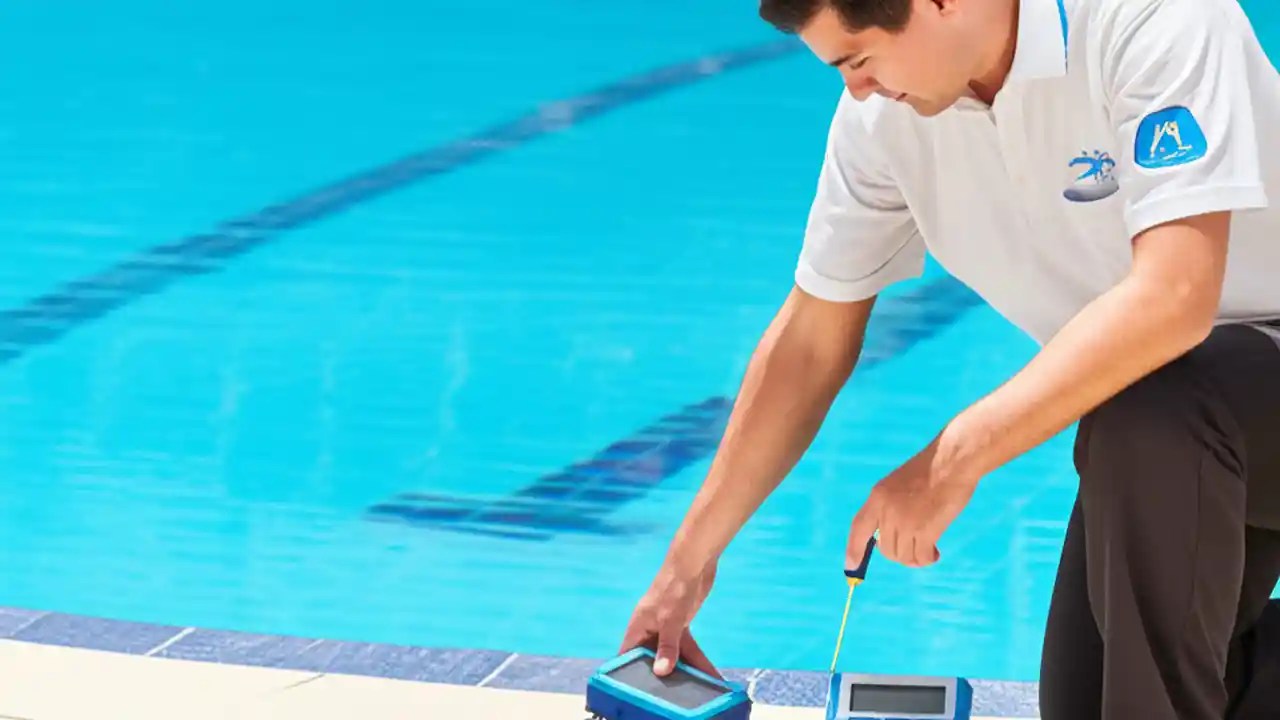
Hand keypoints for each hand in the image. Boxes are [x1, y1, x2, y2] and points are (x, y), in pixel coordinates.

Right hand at [619, 562, 722, 678]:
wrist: (695, 562)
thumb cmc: (675, 586)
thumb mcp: (671, 620)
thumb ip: (667, 646)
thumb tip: (662, 671)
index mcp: (638, 626)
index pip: (628, 654)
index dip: (629, 672)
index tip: (638, 689)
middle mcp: (649, 628)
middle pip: (652, 657)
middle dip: (662, 675)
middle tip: (672, 695)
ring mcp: (666, 625)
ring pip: (673, 653)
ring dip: (685, 669)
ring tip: (698, 689)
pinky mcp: (682, 623)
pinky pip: (687, 647)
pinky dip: (697, 659)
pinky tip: (709, 672)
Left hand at [846, 440, 978, 567]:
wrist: (952, 461)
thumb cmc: (932, 471)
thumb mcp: (899, 484)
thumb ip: (891, 507)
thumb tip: (890, 538)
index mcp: (877, 496)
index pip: (859, 528)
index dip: (853, 549)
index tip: (851, 566)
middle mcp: (886, 511)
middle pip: (885, 548)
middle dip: (900, 553)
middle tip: (916, 547)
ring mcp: (904, 521)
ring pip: (902, 556)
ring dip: (915, 558)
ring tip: (928, 549)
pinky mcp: (924, 530)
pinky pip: (919, 557)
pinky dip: (927, 558)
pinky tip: (935, 552)